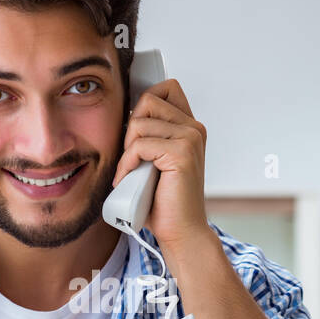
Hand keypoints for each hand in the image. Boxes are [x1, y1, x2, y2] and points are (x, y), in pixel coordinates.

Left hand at [110, 77, 209, 256]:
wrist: (180, 230)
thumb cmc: (165, 201)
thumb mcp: (154, 160)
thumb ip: (149, 135)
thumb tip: (125, 114)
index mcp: (190, 127)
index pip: (166, 87)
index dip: (144, 102)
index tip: (135, 132)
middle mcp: (194, 129)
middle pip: (148, 101)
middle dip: (132, 128)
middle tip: (133, 156)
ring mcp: (190, 138)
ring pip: (139, 122)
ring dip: (127, 150)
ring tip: (132, 171)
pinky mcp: (181, 153)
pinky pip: (139, 145)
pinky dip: (127, 163)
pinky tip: (129, 179)